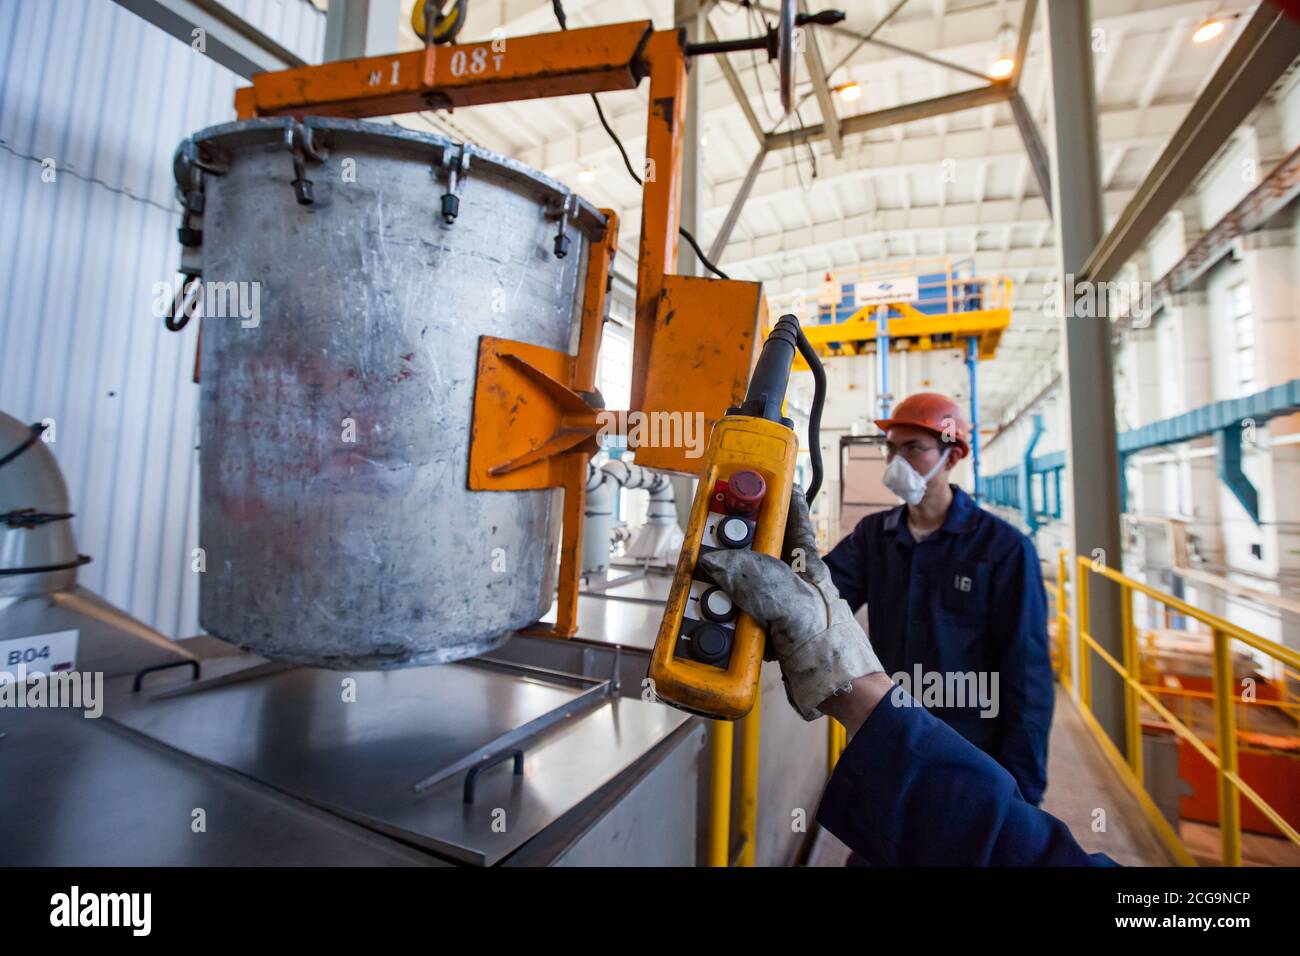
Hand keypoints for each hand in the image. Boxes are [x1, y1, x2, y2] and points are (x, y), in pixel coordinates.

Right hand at [697, 490, 883, 719]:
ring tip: (715, 600)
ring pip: (740, 586)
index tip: (755, 473)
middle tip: (709, 546)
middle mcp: (790, 581)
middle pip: (753, 550)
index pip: (790, 515)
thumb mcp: (791, 603)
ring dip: (724, 594)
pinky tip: (729, 634)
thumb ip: (755, 577)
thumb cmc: (832, 646)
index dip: (775, 492)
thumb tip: (718, 561)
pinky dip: (727, 625)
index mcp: (805, 562)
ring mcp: (778, 607)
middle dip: (731, 548)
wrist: (837, 692)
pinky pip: (737, 619)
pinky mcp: (767, 633)